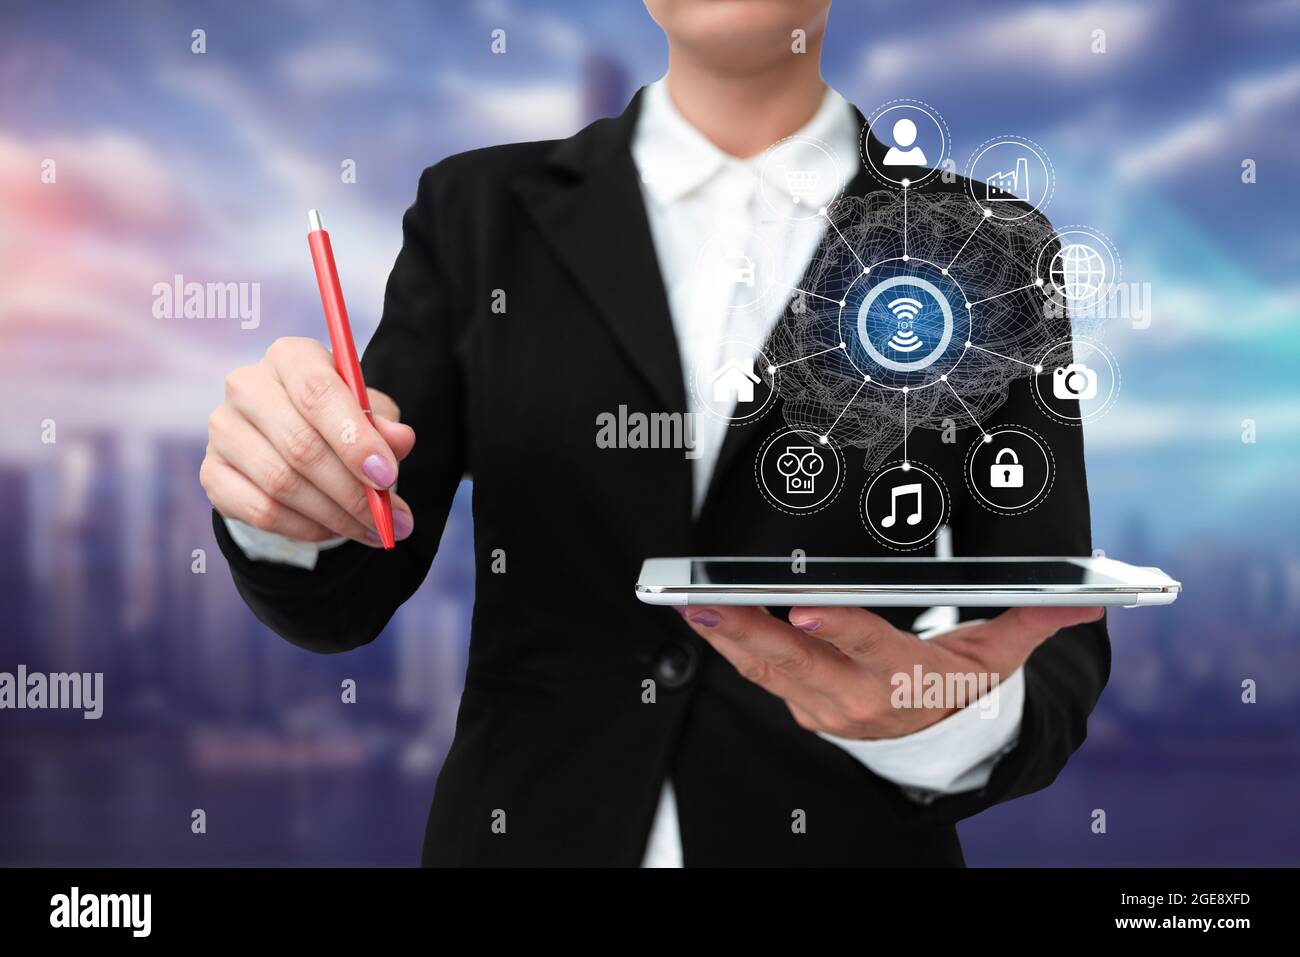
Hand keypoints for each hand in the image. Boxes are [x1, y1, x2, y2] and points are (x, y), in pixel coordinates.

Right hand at [201, 337, 415, 546]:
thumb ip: (385, 425)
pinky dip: (305, 527)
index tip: (386, 477)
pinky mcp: (212, 472)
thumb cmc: (338, 418)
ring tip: (372, 530)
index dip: (355, 439)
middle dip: (352, 491)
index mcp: (291, 357)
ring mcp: (223, 429)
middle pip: (300, 446)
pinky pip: (261, 510)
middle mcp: (247, 386)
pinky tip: (333, 530)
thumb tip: (400, 440)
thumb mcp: (369, 414)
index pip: (318, 393)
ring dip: (335, 515)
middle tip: (389, 519)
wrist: (291, 440)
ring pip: (281, 483)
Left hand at [677, 604, 1102, 738]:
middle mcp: (852, 695)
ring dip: (727, 637)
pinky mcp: (798, 700)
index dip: (834, 627)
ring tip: (694, 602)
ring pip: (766, 668)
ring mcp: (819, 703)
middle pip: (795, 660)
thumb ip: (1030, 621)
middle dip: (750, 631)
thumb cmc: (957, 688)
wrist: (932, 742)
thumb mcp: (995, 658)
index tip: (802, 606)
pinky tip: (705, 619)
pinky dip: (729, 647)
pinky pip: (757, 674)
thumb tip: (1083, 599)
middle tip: (710, 600)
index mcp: (900, 678)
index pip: (864, 648)